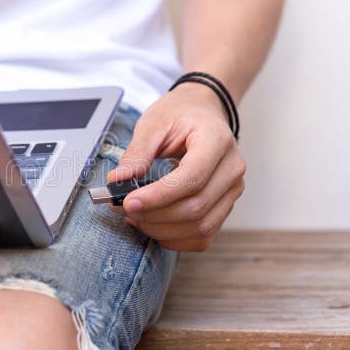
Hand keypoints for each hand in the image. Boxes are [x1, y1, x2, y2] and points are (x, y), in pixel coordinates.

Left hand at [107, 83, 245, 250]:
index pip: (192, 178)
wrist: (202, 112)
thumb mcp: (154, 123)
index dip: (159, 196)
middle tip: (123, 209)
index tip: (128, 202)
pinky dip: (175, 238)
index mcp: (217, 141)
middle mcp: (232, 169)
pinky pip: (204, 236)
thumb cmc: (180, 114)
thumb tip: (118, 181)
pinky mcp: (225, 206)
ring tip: (135, 217)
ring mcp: (232, 190)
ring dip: (162, 229)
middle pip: (196, 208)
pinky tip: (153, 226)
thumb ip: (137, 153)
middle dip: (154, 215)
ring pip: (201, 227)